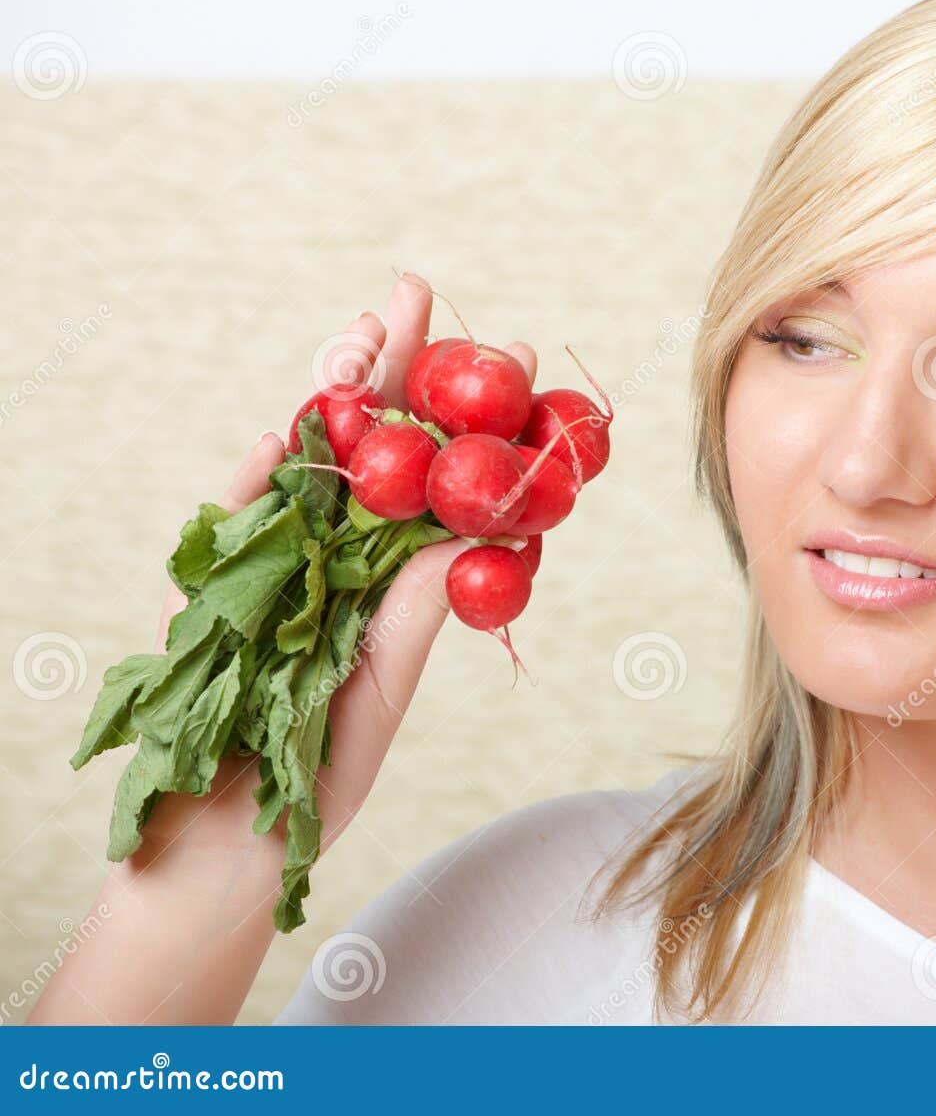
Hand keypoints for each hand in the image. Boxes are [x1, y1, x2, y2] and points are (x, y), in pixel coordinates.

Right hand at [139, 274, 538, 859]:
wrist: (225, 846)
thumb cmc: (314, 779)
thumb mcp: (382, 691)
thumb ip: (415, 613)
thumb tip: (477, 536)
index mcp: (389, 579)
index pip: (437, 482)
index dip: (471, 425)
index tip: (516, 366)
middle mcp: (337, 558)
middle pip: (371, 448)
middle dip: (397, 372)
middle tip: (425, 294)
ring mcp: (275, 564)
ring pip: (309, 461)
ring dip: (336, 390)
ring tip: (373, 321)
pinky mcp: (215, 585)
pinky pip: (241, 513)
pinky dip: (267, 465)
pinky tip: (302, 411)